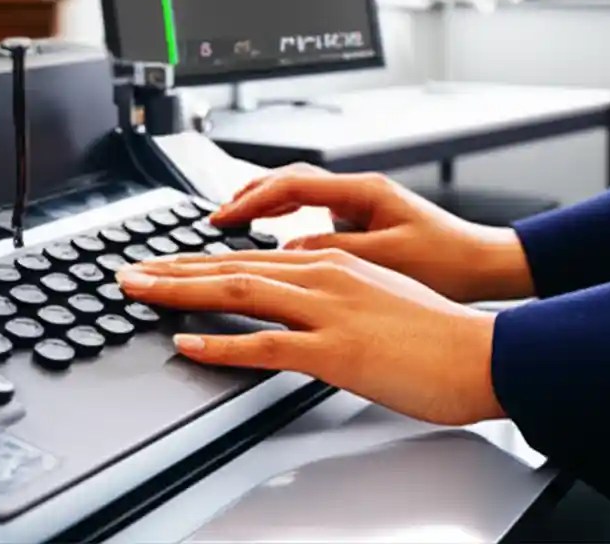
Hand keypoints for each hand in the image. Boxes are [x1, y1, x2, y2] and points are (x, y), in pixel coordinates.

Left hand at [118, 249, 505, 425]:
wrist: (483, 352)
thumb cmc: (431, 331)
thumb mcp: (370, 297)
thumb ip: (326, 294)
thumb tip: (289, 302)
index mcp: (327, 262)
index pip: (245, 256)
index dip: (194, 261)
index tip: (158, 266)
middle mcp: (320, 275)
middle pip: (230, 266)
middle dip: (171, 270)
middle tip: (127, 274)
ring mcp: (326, 310)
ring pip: (237, 291)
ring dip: (180, 292)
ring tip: (138, 293)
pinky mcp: (334, 350)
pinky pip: (264, 345)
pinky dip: (219, 346)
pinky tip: (186, 345)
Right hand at [210, 164, 532, 302]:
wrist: (488, 266)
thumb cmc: (449, 263)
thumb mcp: (387, 259)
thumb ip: (333, 250)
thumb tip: (288, 247)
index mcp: (362, 191)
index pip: (289, 185)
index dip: (249, 201)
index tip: (221, 219)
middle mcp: (357, 190)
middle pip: (286, 181)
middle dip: (245, 197)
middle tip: (214, 219)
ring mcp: (359, 202)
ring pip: (296, 191)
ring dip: (261, 204)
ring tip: (231, 220)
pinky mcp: (362, 219)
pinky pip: (310, 208)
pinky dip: (283, 216)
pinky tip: (271, 233)